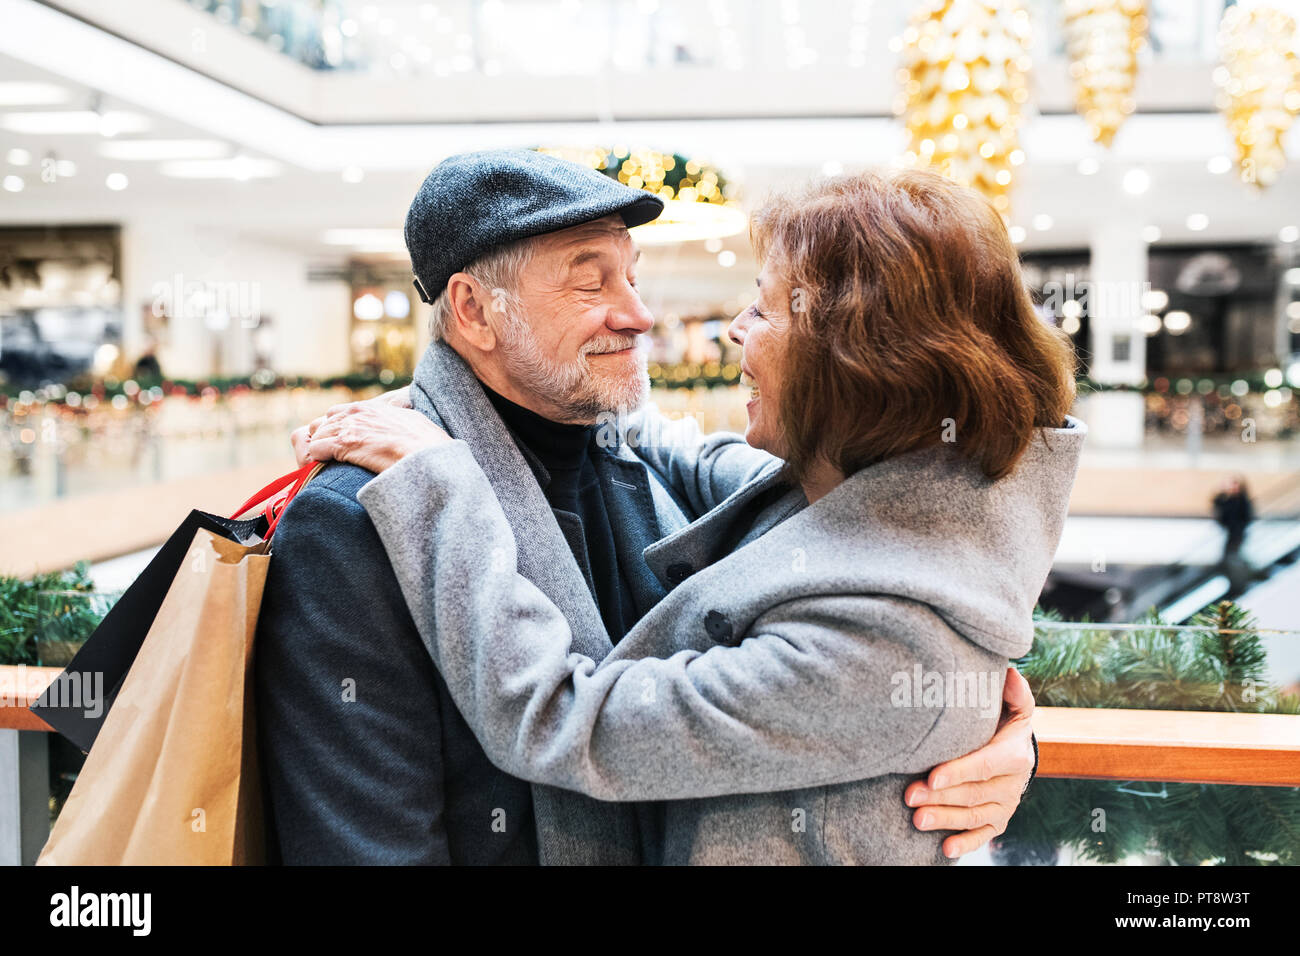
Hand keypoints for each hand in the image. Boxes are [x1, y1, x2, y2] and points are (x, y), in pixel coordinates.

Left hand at [299, 397, 450, 474]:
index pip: (338, 413)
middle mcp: (356, 413)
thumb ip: (399, 419)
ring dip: (322, 451)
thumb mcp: (413, 422)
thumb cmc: (426, 444)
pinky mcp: (343, 444)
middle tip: (334, 459)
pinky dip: (319, 460)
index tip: (343, 446)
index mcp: (371, 408)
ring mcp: (348, 427)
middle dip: (326, 440)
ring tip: (332, 467)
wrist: (426, 456)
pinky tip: (330, 470)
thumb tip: (402, 420)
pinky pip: (316, 450)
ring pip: (317, 436)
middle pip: (323, 423)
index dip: (338, 431)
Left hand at [903, 666, 1035, 859]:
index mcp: (1014, 755)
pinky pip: (983, 836)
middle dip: (940, 797)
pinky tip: (944, 849)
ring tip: (917, 819)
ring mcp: (1005, 805)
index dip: (958, 771)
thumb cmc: (1004, 724)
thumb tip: (1008, 673)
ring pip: (974, 816)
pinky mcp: (998, 821)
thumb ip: (1014, 693)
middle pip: (972, 794)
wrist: (1016, 753)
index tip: (931, 775)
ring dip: (944, 819)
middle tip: (909, 796)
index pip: (984, 765)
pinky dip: (965, 843)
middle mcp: (1012, 784)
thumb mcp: (1014, 707)